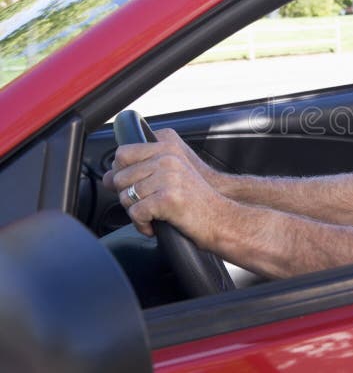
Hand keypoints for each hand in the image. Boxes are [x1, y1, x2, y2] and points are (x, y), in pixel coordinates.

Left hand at [102, 139, 230, 249]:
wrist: (222, 220)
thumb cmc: (197, 201)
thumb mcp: (173, 175)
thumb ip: (143, 169)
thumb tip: (107, 177)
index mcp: (168, 148)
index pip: (123, 153)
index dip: (122, 173)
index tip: (135, 186)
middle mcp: (168, 158)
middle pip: (120, 178)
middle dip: (129, 197)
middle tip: (148, 205)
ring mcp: (168, 177)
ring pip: (126, 197)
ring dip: (136, 213)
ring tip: (154, 216)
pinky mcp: (168, 198)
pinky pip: (136, 213)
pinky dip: (142, 226)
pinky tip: (155, 227)